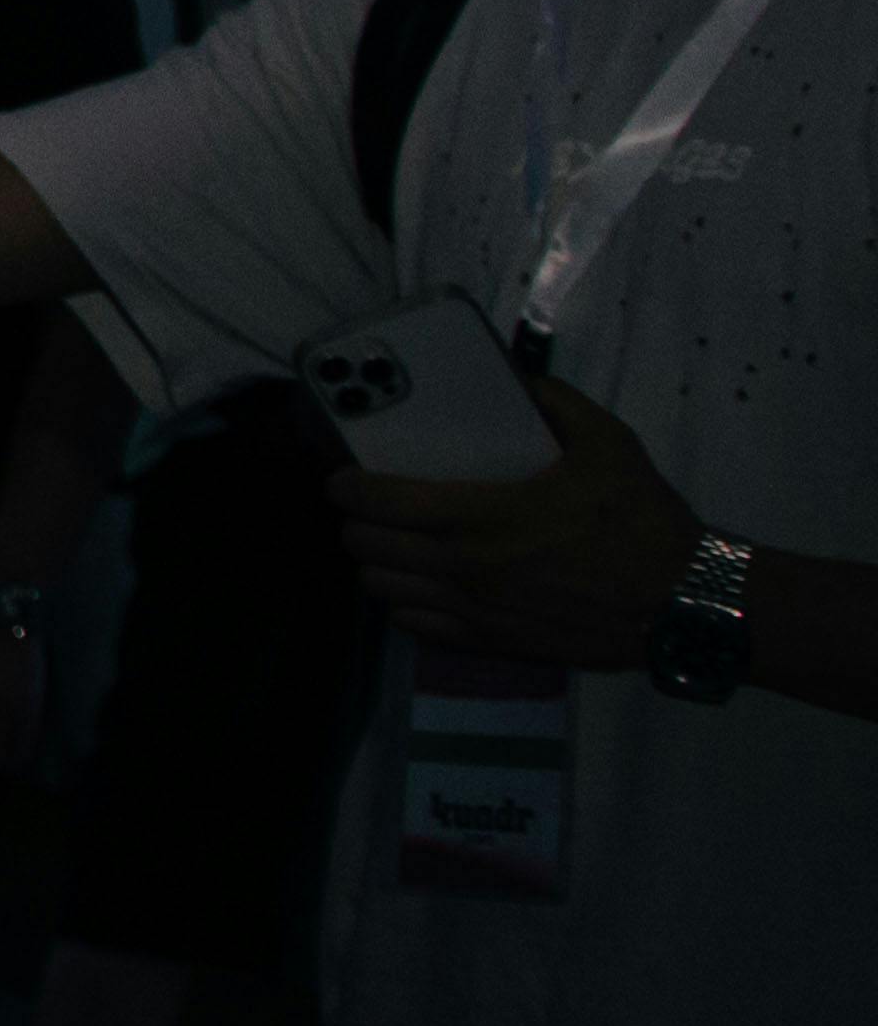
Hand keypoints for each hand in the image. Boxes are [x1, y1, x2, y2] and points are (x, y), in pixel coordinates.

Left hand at [348, 363, 702, 668]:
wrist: (684, 603)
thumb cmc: (643, 523)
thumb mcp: (608, 445)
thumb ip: (557, 404)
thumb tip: (520, 382)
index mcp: (484, 514)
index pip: (380, 501)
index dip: (346, 487)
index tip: (341, 478)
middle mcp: (466, 566)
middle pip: (368, 547)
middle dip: (356, 523)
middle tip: (366, 508)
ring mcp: (474, 610)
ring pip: (382, 589)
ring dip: (375, 565)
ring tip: (389, 546)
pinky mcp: (491, 643)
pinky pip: (416, 626)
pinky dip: (404, 605)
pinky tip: (418, 588)